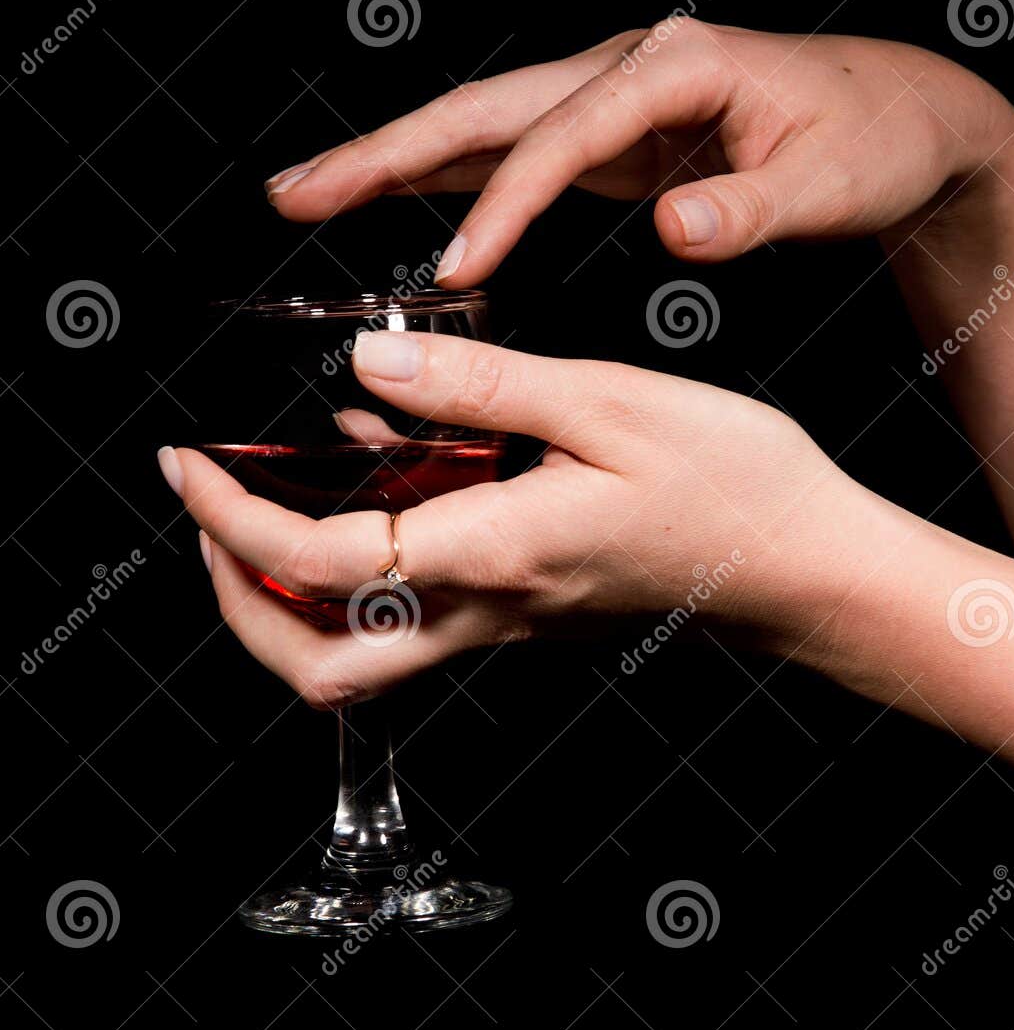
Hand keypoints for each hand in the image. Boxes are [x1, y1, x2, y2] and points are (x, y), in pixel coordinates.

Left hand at [165, 334, 871, 709]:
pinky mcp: (530, 613)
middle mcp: (487, 608)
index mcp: (494, 551)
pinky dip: (372, 555)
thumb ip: (479, 384)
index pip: (318, 561)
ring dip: (291, 591)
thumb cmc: (734, 484)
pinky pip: (420, 608)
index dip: (230, 519)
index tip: (187, 463)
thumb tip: (369, 364)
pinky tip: (380, 462)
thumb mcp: (606, 401)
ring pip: (361, 652)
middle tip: (211, 518)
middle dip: (240, 601)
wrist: (808, 568)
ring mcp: (508, 623)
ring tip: (267, 496)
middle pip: (318, 665)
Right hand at [264, 19, 1010, 280]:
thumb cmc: (872, 140)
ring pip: (481, 123)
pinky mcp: (609, 131)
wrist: (903, 112)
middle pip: (484, 107)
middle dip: (386, 151)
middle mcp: (626, 66)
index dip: (501, 206)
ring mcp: (610, 93)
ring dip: (393, 158)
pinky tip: (395, 196)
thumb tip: (678, 224)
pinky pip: (509, 150)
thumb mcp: (830, 181)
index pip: (560, 139)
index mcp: (674, 65)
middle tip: (295, 191)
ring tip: (305, 191)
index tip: (455, 273)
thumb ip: (753, 208)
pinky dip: (447, 174)